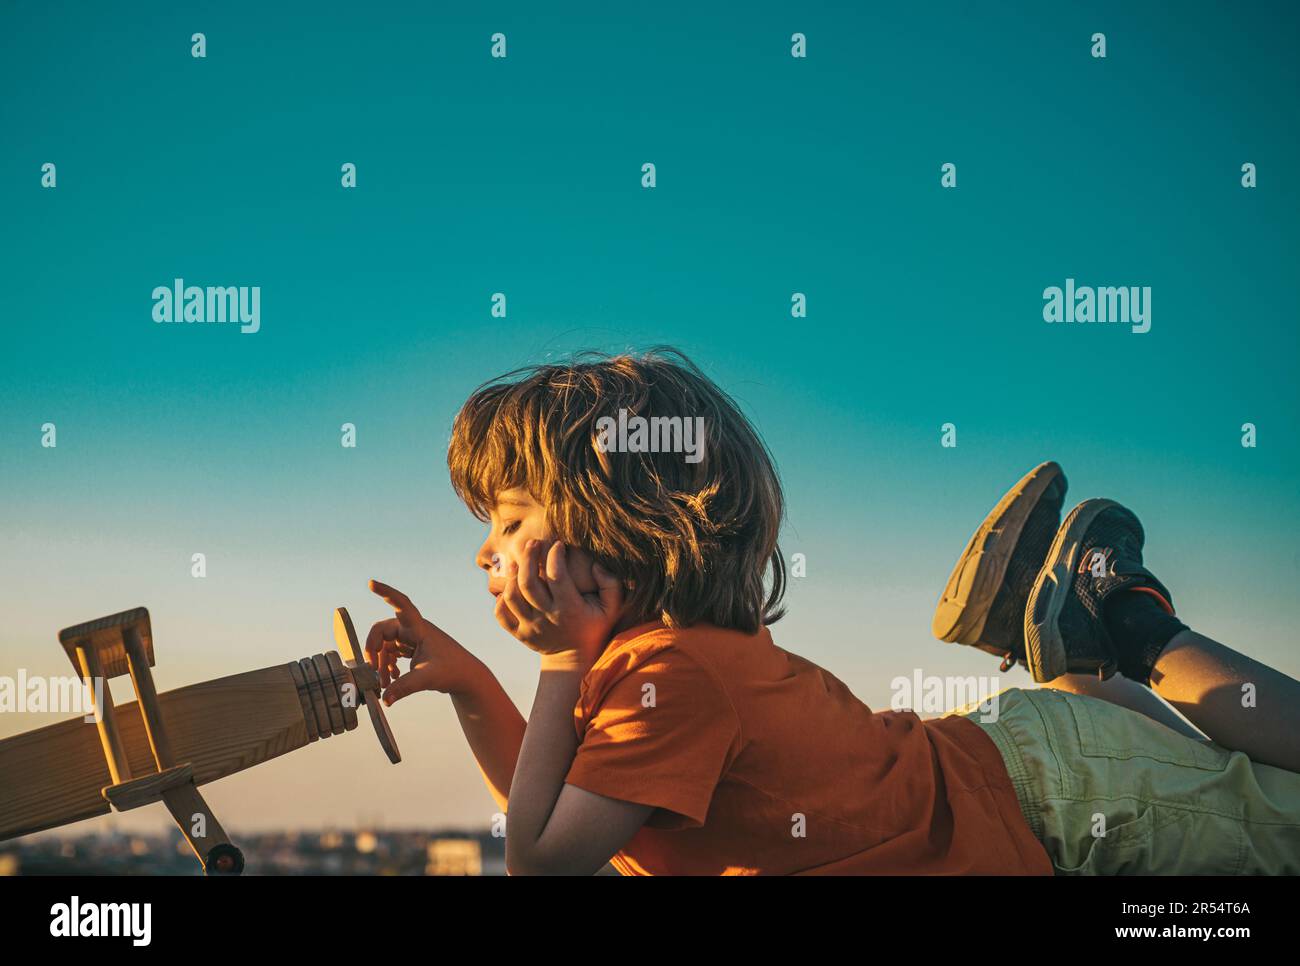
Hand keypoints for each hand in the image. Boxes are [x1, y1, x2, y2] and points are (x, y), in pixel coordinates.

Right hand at [366, 580, 481, 703]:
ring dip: (381, 663)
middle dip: (374, 649)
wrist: (467, 677)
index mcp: (419, 628)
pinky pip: (393, 653)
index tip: (371, 583)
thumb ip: (403, 687)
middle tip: (371, 669)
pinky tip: (391, 681)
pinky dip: (388, 665)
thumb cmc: (453, 671)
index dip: (386, 592)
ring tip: (383, 684)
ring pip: (387, 645)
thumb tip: (384, 699)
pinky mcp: (414, 649)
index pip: (401, 603)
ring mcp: (414, 639)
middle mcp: (415, 630)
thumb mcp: (427, 678)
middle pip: (384, 631)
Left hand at [496, 539, 623, 665]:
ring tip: (518, 562)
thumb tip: (595, 566)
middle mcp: (547, 618)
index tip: (558, 544)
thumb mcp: (612, 608)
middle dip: (529, 557)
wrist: (575, 659)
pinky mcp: (519, 634)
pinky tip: (511, 587)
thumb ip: (611, 584)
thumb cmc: (594, 625)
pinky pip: (501, 614)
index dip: (555, 555)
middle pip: (528, 582)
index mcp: (570, 609)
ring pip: (511, 596)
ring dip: (512, 575)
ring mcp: (531, 627)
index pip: (557, 575)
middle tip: (533, 543)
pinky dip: (501, 599)